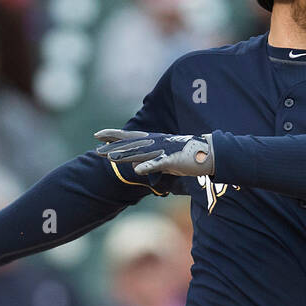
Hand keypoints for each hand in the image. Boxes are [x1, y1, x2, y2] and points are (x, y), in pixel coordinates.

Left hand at [94, 129, 213, 178]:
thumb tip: (137, 167)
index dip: (113, 136)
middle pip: (131, 145)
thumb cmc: (189, 155)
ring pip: (140, 153)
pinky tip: (137, 170)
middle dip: (113, 147)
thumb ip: (151, 162)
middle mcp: (156, 143)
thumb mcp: (166, 159)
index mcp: (154, 141)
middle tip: (96, 150)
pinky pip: (158, 164)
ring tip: (108, 157)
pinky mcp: (173, 160)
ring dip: (124, 155)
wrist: (210, 152)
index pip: (130, 137)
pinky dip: (148, 167)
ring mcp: (164, 151)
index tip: (97, 135)